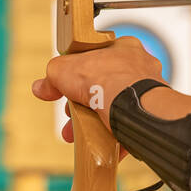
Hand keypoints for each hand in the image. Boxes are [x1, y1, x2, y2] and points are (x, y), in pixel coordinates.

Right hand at [32, 36, 163, 141]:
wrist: (129, 103)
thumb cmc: (106, 78)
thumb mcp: (62, 69)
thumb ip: (51, 77)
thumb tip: (41, 88)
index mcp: (124, 48)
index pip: (98, 59)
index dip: (77, 75)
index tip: (66, 89)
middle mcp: (140, 69)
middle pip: (104, 87)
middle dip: (82, 104)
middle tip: (70, 115)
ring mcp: (149, 94)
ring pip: (115, 108)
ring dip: (94, 122)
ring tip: (78, 134)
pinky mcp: (150, 116)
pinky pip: (128, 126)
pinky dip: (112, 136)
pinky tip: (98, 143)